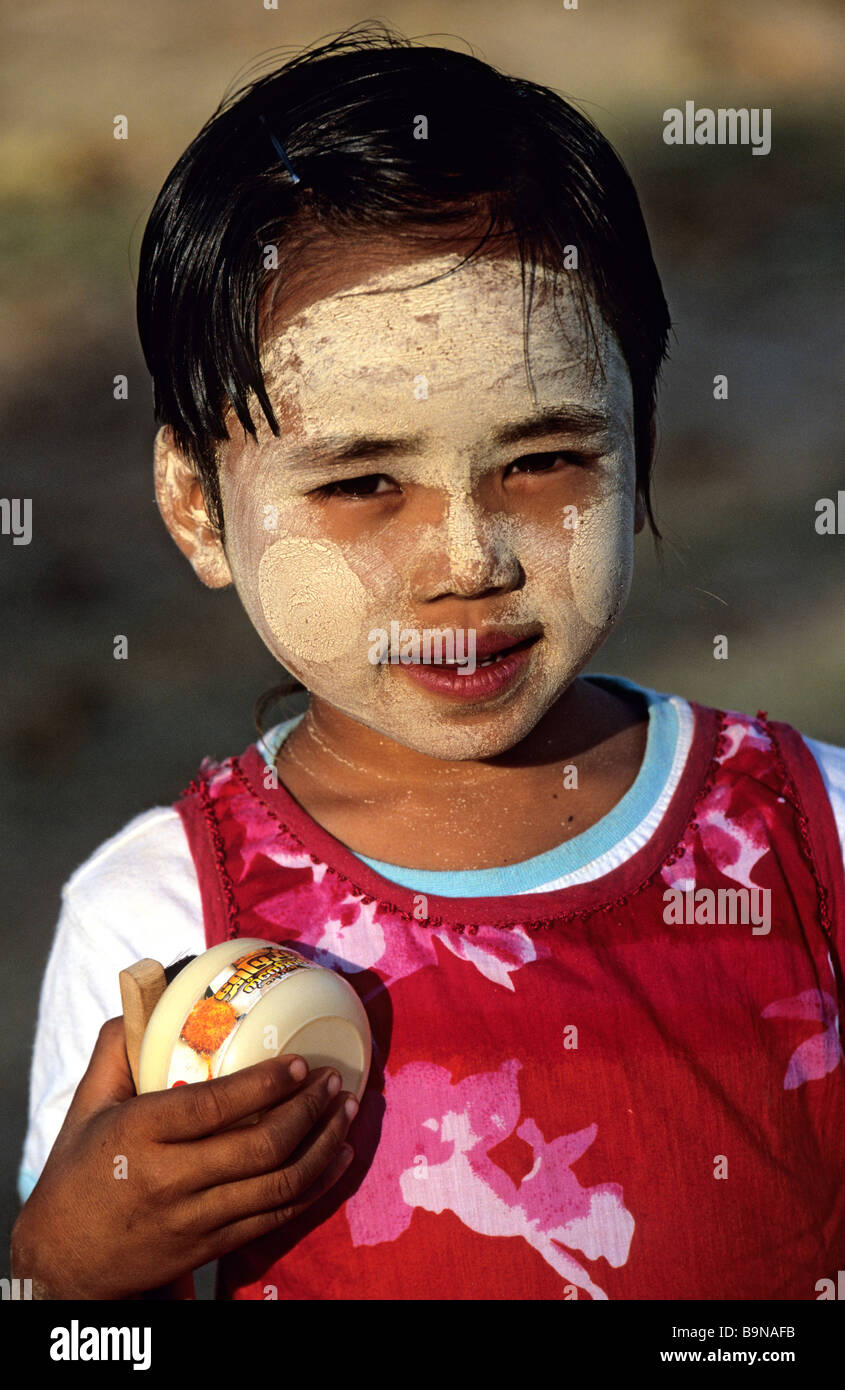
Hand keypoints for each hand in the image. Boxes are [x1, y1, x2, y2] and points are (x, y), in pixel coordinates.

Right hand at [10, 1017, 357, 1298]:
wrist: (63, 1262)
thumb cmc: (76, 1173)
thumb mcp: (85, 1107)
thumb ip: (117, 1050)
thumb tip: (147, 996)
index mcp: (138, 1134)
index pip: (213, 1106)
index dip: (265, 1084)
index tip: (300, 1061)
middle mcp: (170, 1179)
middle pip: (259, 1147)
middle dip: (309, 1110)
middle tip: (335, 1079)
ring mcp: (194, 1219)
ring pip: (278, 1185)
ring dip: (324, 1146)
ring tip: (347, 1111)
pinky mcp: (212, 1247)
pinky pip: (276, 1217)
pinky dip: (316, 1186)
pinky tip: (338, 1157)